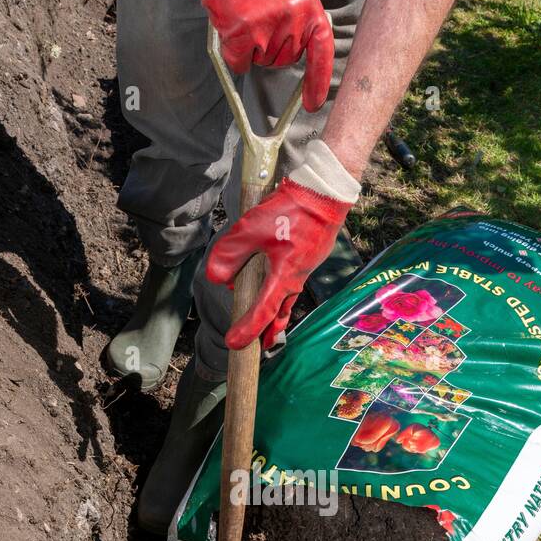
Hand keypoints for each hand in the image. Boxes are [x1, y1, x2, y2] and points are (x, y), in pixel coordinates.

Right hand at [190, 0, 333, 111]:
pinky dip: (235, 55)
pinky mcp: (243, 33)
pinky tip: (232, 31)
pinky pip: (241, 63)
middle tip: (261, 21)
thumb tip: (302, 49)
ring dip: (253, 49)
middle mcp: (292, 19)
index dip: (319, 81)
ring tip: (246, 18)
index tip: (313, 103)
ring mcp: (267, 28)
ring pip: (263, 62)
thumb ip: (301, 18)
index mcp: (309, 7)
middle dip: (273, 49)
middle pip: (286, 59)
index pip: (321, 52)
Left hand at [206, 178, 349, 349]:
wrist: (324, 193)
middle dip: (269, 332)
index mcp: (283, 278)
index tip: (233, 344)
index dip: (247, 330)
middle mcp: (296, 279)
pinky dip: (283, 293)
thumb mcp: (251, 228)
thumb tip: (217, 278)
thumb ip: (230, 253)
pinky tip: (277, 285)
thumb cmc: (290, 210)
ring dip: (276, 314)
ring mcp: (305, 269)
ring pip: (288, 299)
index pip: (262, 313)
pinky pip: (293, 284)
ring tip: (269, 324)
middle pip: (280, 314)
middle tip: (260, 347)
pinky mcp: (308, 257)